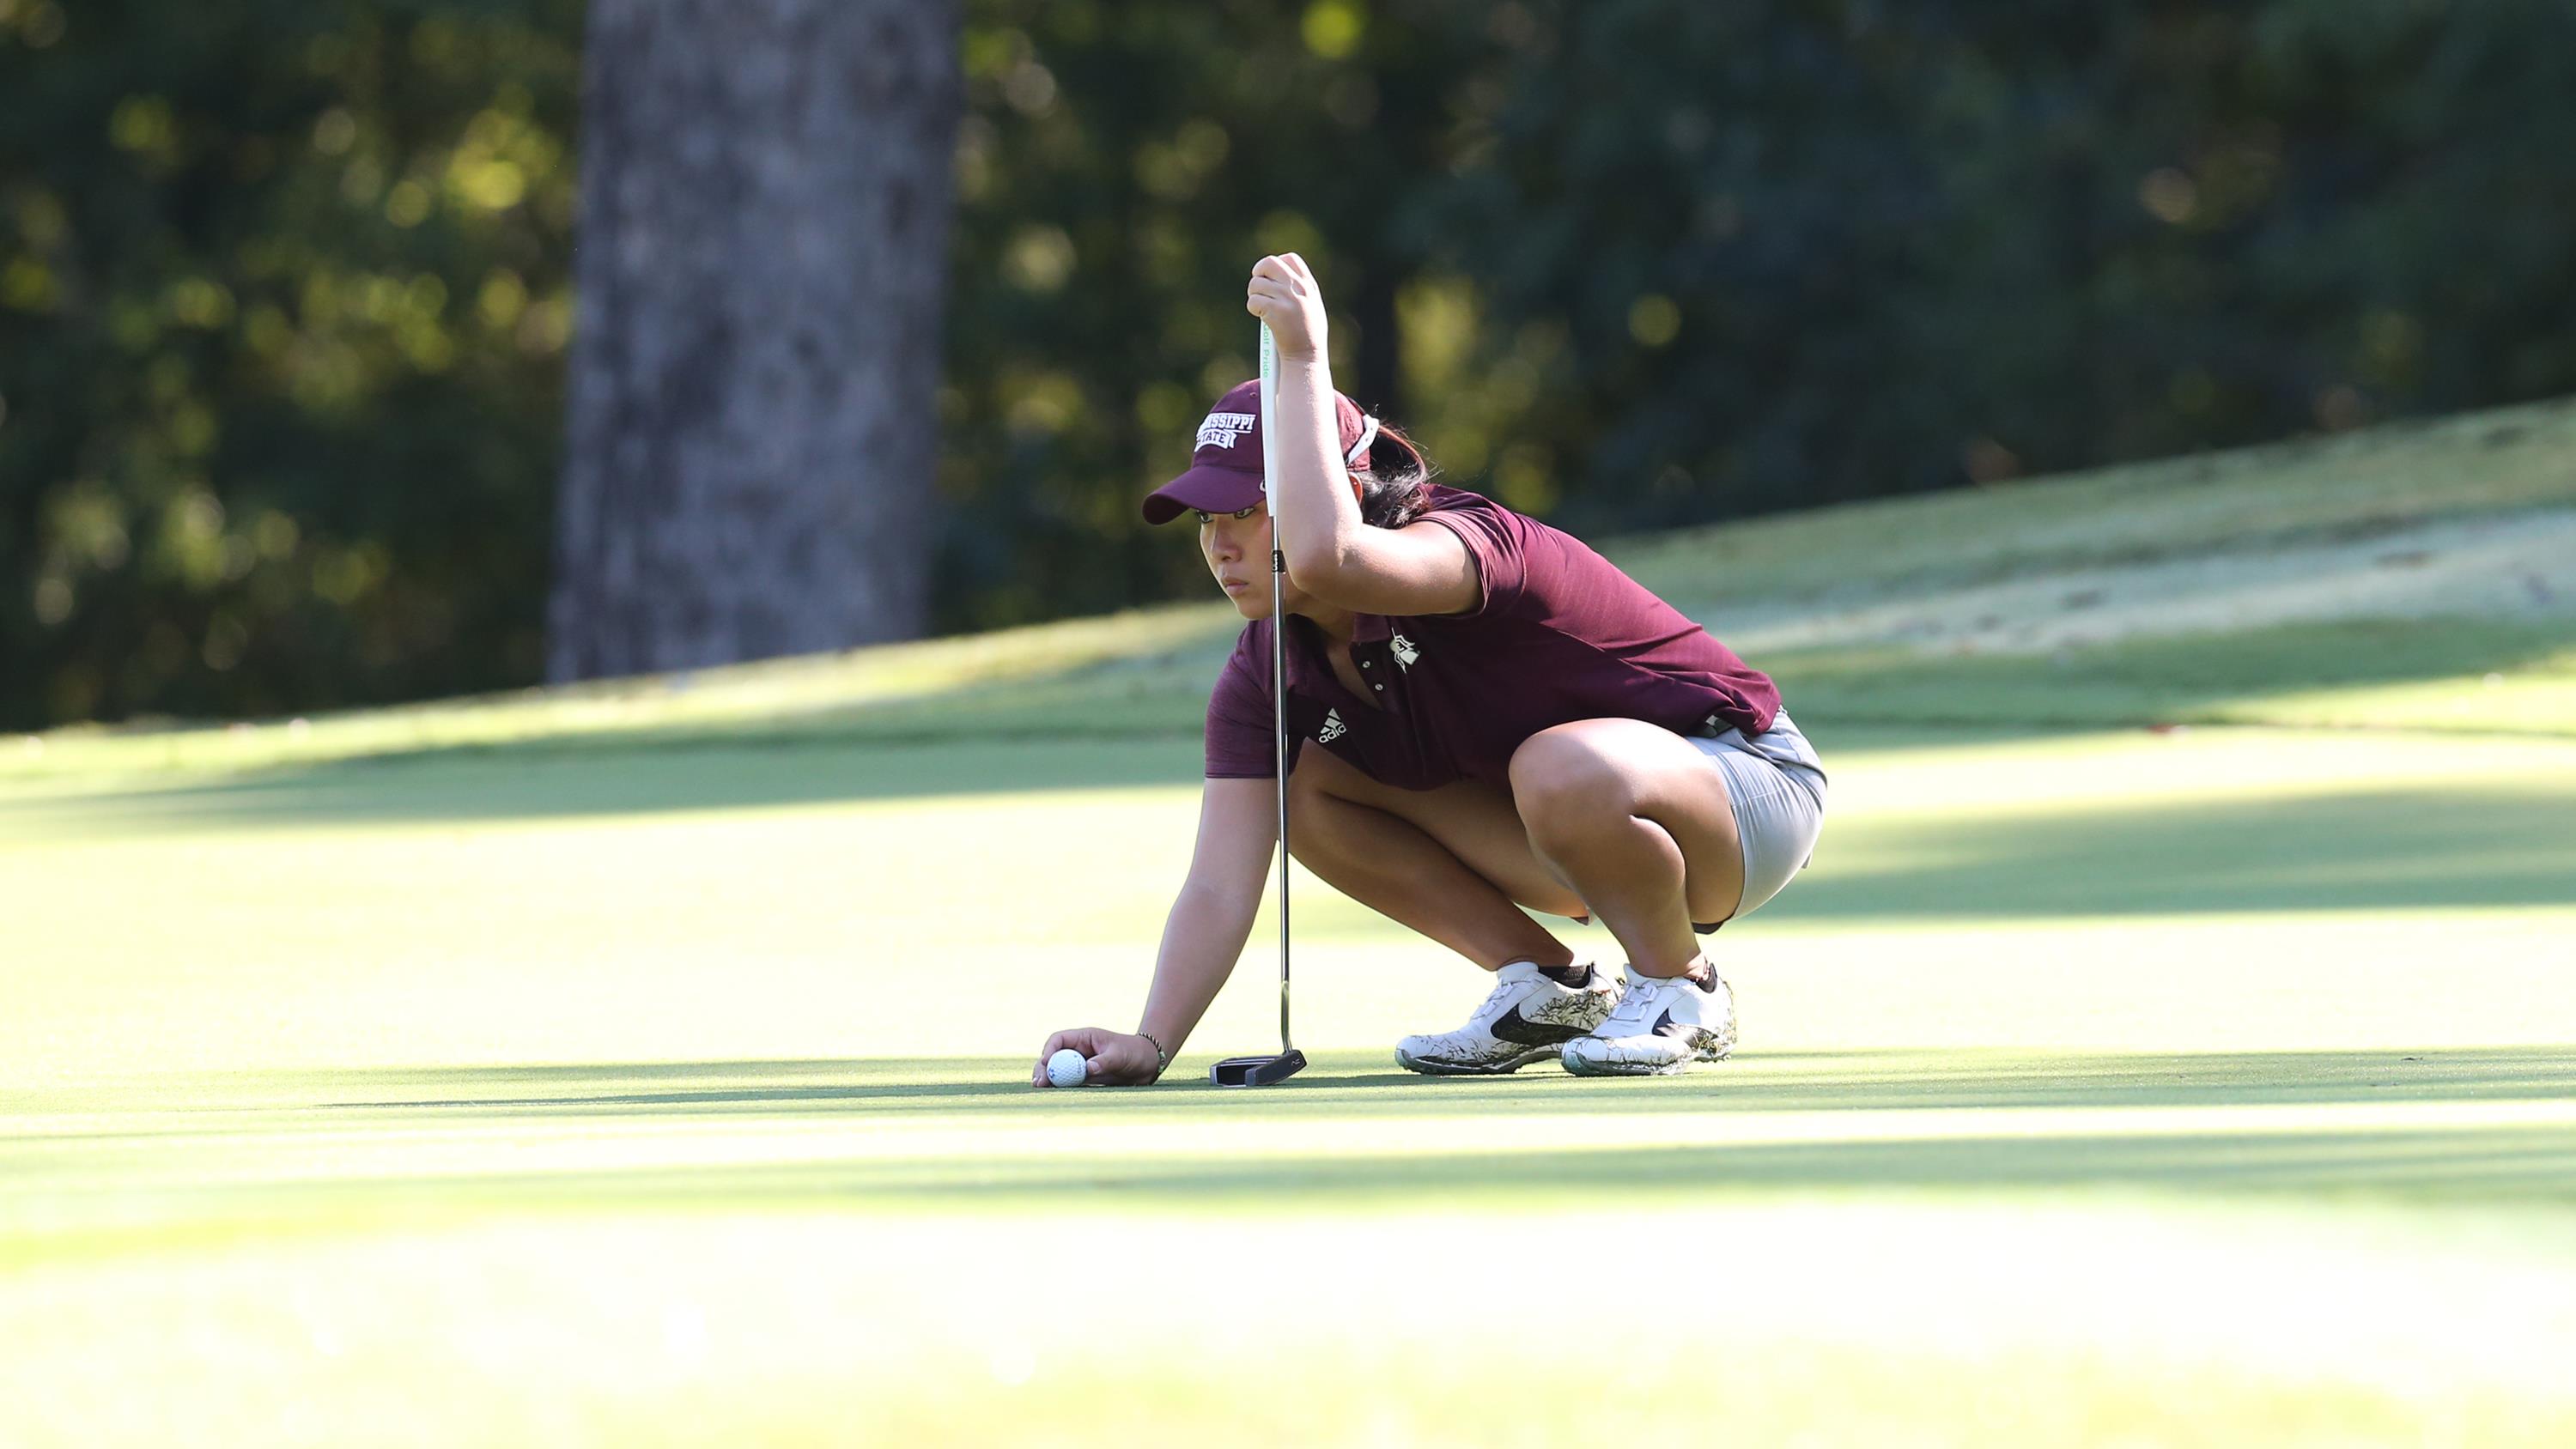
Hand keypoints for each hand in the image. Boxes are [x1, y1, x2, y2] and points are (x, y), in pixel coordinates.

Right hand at [1030, 1027, 1164, 1086]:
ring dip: (1048, 1078)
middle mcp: (1079, 1050)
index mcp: (1085, 1038)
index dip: (1050, 1050)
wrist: (1148, 1064)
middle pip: (1054, 1056)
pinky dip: (1059, 1087)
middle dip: (1044, 1067)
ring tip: (1040, 1088)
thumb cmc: (1135, 1053)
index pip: (1059, 1039)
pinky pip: (1068, 1081)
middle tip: (1039, 1082)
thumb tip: (1088, 1068)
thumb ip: (1104, 1061)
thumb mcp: (1121, 1055)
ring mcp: (1080, 1064)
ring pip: (1058, 1070)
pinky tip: (1052, 1094)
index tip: (1047, 1062)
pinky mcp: (1085, 1077)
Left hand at [1245, 253, 1327, 360]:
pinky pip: (1253, 301)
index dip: (1276, 265)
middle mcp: (1298, 289)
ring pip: (1256, 284)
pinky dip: (1253, 308)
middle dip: (1259, 272)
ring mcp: (1287, 299)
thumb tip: (1279, 278)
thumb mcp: (1312, 307)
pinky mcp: (1275, 312)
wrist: (1307, 358)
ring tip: (1261, 307)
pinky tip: (1261, 316)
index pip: (1290, 258)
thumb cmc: (1308, 336)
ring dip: (1254, 294)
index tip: (1271, 277)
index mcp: (1308, 286)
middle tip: (1258, 287)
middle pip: (1269, 263)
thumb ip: (1300, 290)